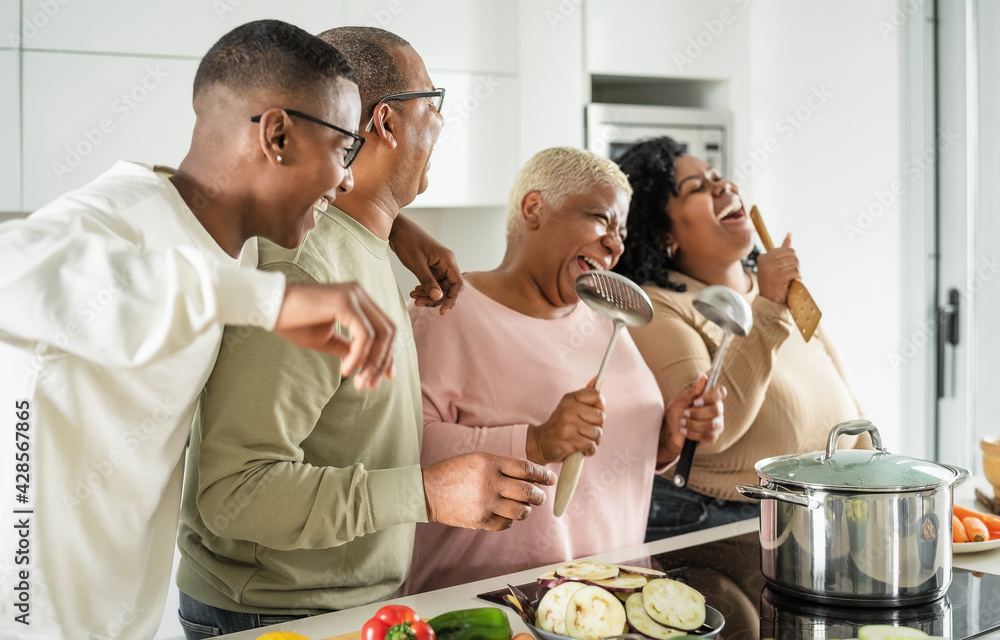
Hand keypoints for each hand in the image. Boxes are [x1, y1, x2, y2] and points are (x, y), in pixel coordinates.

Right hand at [274, 281, 394, 389]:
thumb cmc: (293, 321)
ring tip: (359, 382)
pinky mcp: (345, 302)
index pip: (386, 328)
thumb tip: (365, 365)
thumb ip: (348, 348)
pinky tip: (346, 370)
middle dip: (383, 361)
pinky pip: (363, 334)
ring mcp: (354, 295)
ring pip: (380, 334)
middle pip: (389, 332)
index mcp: (358, 300)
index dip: (389, 354)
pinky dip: (359, 355)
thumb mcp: (327, 339)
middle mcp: (360, 294)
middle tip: (371, 385)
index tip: (386, 377)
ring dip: (372, 362)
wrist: (268, 306)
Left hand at [389, 214, 464, 314]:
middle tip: (419, 303)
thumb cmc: (407, 240)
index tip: (442, 311)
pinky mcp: (430, 268)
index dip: (452, 299)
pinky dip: (424, 289)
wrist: (397, 229)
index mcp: (448, 260)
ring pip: (439, 287)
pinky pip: (432, 283)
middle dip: (435, 298)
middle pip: (448, 288)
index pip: (458, 284)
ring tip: (414, 297)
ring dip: (428, 295)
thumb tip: (438, 298)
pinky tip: (415, 292)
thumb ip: (428, 281)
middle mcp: (446, 264)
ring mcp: (438, 266)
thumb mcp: (416, 263)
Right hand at [422, 452, 555, 530]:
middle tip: (539, 496)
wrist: (428, 491)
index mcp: (489, 462)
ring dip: (526, 509)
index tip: (550, 478)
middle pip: (527, 491)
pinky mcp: (480, 520)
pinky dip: (509, 520)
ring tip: (524, 507)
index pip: (525, 468)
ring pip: (520, 511)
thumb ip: (503, 465)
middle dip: (538, 495)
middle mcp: (489, 482)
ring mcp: (485, 503)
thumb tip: (531, 475)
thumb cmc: (455, 472)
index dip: (542, 474)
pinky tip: (505, 515)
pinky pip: (506, 524)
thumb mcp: (478, 459)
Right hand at [525, 381, 604, 464]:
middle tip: (585, 429)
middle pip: (601, 416)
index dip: (599, 406)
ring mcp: (568, 426)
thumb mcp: (571, 405)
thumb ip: (586, 394)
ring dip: (593, 440)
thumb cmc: (561, 424)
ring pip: (597, 433)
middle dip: (597, 426)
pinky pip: (591, 446)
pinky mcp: (568, 442)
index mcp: (570, 399)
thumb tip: (599, 378)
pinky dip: (588, 450)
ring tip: (582, 439)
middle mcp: (568, 410)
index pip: (597, 395)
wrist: (540, 442)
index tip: (591, 413)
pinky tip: (580, 447)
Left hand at [659, 373, 725, 463]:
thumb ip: (692, 390)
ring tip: (682, 422)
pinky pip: (708, 436)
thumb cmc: (675, 413)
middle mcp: (716, 410)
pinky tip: (685, 431)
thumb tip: (703, 376)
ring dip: (693, 424)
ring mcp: (716, 424)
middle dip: (698, 413)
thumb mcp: (680, 400)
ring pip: (711, 424)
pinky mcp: (712, 437)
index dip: (711, 396)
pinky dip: (693, 433)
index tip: (696, 401)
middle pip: (717, 410)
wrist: (669, 432)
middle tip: (685, 413)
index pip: (721, 393)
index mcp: (710, 398)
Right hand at [757, 233, 800, 304]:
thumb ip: (782, 251)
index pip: (787, 249)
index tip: (785, 270)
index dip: (791, 260)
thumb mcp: (775, 265)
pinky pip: (796, 271)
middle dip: (795, 265)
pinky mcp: (778, 276)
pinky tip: (792, 283)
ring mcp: (771, 269)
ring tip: (790, 280)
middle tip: (790, 276)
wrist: (770, 303)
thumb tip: (789, 235)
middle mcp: (765, 261)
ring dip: (797, 272)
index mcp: (763, 257)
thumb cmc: (774, 284)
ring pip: (795, 263)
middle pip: (793, 255)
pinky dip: (798, 277)